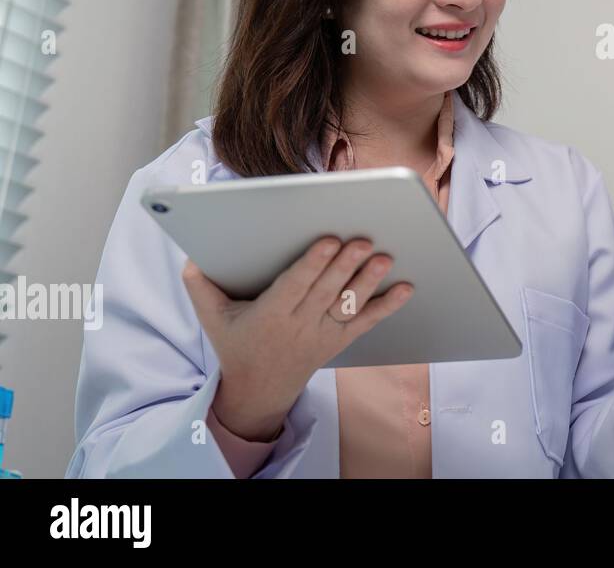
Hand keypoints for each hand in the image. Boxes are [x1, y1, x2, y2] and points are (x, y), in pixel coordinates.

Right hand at [182, 236, 413, 440]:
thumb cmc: (236, 344)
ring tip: (385, 257)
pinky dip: (387, 306)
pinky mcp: (339, 340)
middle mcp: (299, 325)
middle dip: (345, 265)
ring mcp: (322, 334)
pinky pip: (366, 323)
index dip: (312, 264)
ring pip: (348, 305)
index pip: (295, 287)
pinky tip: (406, 288)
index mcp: (270, 315)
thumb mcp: (212, 318)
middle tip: (364, 240)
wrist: (259, 389)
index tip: (328, 241)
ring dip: (368, 282)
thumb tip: (191, 259)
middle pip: (326, 292)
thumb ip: (200, 286)